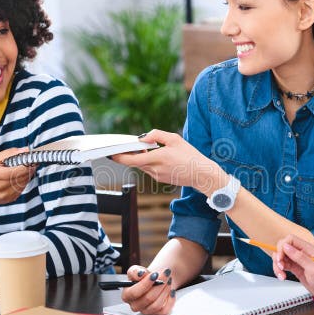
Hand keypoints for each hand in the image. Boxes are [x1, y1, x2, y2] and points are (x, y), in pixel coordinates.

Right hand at [0, 147, 36, 222]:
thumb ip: (10, 153)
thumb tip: (26, 150)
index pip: (15, 171)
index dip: (26, 166)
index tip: (31, 161)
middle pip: (21, 178)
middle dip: (28, 170)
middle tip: (31, 164)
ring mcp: (3, 195)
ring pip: (23, 185)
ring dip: (27, 177)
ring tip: (24, 170)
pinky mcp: (8, 200)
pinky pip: (21, 190)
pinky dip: (22, 183)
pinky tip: (18, 178)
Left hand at [111, 130, 226, 194]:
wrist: (201, 174)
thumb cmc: (190, 155)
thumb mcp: (174, 139)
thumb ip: (156, 135)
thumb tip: (143, 138)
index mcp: (157, 158)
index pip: (132, 160)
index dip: (120, 157)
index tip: (112, 154)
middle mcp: (155, 169)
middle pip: (136, 162)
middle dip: (131, 154)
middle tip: (128, 146)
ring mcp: (157, 176)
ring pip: (142, 165)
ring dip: (141, 158)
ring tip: (144, 149)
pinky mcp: (160, 179)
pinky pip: (150, 169)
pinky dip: (149, 162)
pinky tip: (154, 157)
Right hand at [120, 265, 174, 314]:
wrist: (154, 280)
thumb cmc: (144, 276)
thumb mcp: (137, 270)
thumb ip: (135, 271)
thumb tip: (140, 274)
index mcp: (127, 295)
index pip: (134, 293)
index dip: (145, 284)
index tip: (155, 274)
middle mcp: (135, 305)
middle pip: (148, 299)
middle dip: (159, 285)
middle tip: (166, 273)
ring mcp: (146, 311)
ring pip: (156, 305)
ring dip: (165, 290)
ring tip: (168, 280)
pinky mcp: (156, 314)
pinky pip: (165, 310)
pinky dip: (170, 300)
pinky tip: (171, 290)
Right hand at [273, 235, 313, 296]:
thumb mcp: (313, 269)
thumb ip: (300, 257)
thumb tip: (287, 247)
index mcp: (308, 248)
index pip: (290, 239)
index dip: (282, 247)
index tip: (280, 257)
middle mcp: (301, 252)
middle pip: (283, 247)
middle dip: (278, 257)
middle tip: (280, 266)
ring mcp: (297, 260)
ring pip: (281, 257)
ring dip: (277, 266)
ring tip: (281, 275)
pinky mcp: (294, 267)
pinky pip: (282, 265)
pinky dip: (279, 271)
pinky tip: (282, 277)